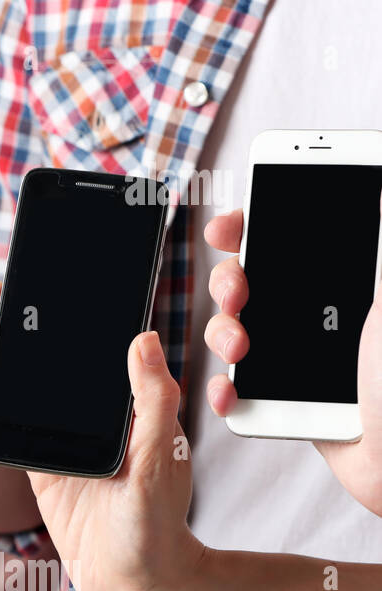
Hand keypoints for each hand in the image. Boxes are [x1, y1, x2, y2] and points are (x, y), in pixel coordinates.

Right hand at [0, 278, 198, 590]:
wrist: (136, 582)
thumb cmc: (161, 520)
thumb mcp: (162, 453)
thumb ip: (153, 397)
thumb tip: (143, 338)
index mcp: (123, 400)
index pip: (87, 342)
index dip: (60, 309)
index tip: (38, 280)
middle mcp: (89, 413)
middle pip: (45, 356)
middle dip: (15, 322)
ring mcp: (59, 437)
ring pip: (18, 387)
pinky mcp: (37, 466)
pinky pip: (3, 431)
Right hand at [203, 206, 381, 514]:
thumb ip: (380, 242)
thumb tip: (381, 186)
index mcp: (352, 285)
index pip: (296, 239)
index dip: (256, 224)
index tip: (229, 223)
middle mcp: (325, 317)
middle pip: (255, 280)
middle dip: (230, 279)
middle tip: (239, 289)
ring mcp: (305, 361)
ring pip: (239, 332)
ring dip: (223, 334)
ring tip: (240, 349)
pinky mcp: (290, 404)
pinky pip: (242, 392)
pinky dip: (226, 392)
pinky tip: (228, 392)